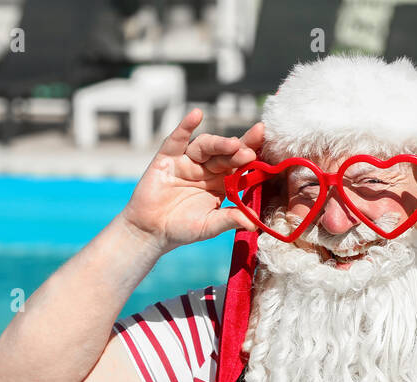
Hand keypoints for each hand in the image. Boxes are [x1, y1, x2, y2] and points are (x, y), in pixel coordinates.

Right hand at [118, 109, 263, 252]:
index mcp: (221, 182)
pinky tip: (196, 115)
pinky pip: (177, 139)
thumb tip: (254, 222)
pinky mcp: (167, 158)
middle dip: (239, 148)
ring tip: (232, 144)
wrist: (150, 232)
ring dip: (219, 143)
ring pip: (205, 146)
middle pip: (226, 152)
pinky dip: (185, 126)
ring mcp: (187, 161)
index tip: (266, 148)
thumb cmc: (181, 229)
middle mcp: (207, 168)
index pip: (240, 164)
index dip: (251, 155)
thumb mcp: (208, 226)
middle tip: (251, 147)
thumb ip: (229, 220)